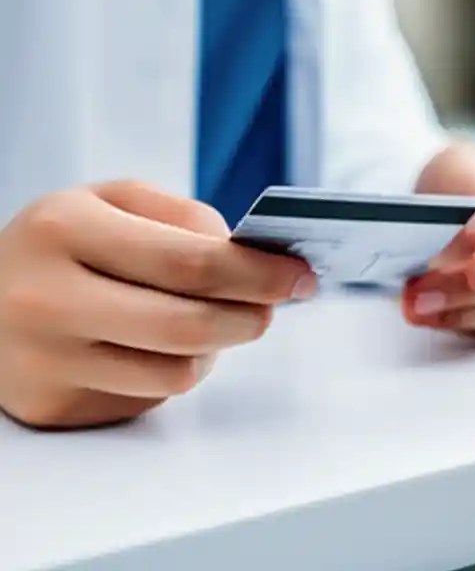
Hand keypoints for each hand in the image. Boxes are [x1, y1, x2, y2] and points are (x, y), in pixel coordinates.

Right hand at [0, 181, 314, 428]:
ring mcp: (43, 360)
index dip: (260, 273)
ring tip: (210, 322)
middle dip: (250, 317)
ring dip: (214, 350)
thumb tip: (254, 255)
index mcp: (64, 229)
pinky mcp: (51, 404)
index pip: (191, 261)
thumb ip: (185, 218)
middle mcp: (45, 297)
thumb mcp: (112, 202)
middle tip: (272, 307)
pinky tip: (156, 346)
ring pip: (176, 373)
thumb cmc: (62, 244)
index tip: (300, 275)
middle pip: (189, 326)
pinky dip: (171, 372)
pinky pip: (147, 397)